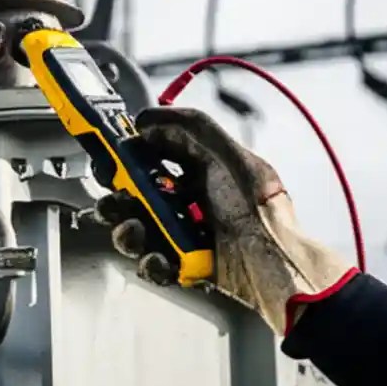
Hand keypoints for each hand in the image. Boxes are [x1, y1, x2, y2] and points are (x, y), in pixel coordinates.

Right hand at [93, 107, 357, 335]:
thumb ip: (191, 128)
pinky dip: (151, 262)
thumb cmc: (258, 210)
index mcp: (202, 169)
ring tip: (136, 231)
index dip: (129, 154)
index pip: (154, 155)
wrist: (273, 265)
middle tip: (119, 200)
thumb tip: (149, 118)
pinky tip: (162, 258)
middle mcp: (191, 201)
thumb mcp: (228, 156)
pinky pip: (152, 263)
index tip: (114, 156)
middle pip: (136, 195)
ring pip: (137, 230)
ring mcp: (186, 235)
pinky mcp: (184, 266)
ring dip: (128, 231)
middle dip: (119, 197)